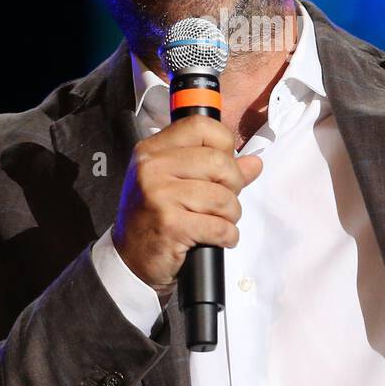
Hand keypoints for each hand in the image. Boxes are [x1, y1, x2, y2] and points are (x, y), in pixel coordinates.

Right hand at [113, 115, 263, 292]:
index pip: (201, 126)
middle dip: (233, 185)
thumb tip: (254, 163)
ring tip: (218, 221)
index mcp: (153, 150)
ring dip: (231, 215)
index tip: (224, 164)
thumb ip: (216, 169)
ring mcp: (159, 196)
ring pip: (223, 197)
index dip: (224, 144)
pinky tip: (216, 238)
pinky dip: (227, 236)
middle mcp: (152, 168)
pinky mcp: (170, 225)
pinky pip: (219, 226)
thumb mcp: (175, 183)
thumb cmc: (155, 217)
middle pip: (219, 162)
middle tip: (224, 201)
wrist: (130, 259)